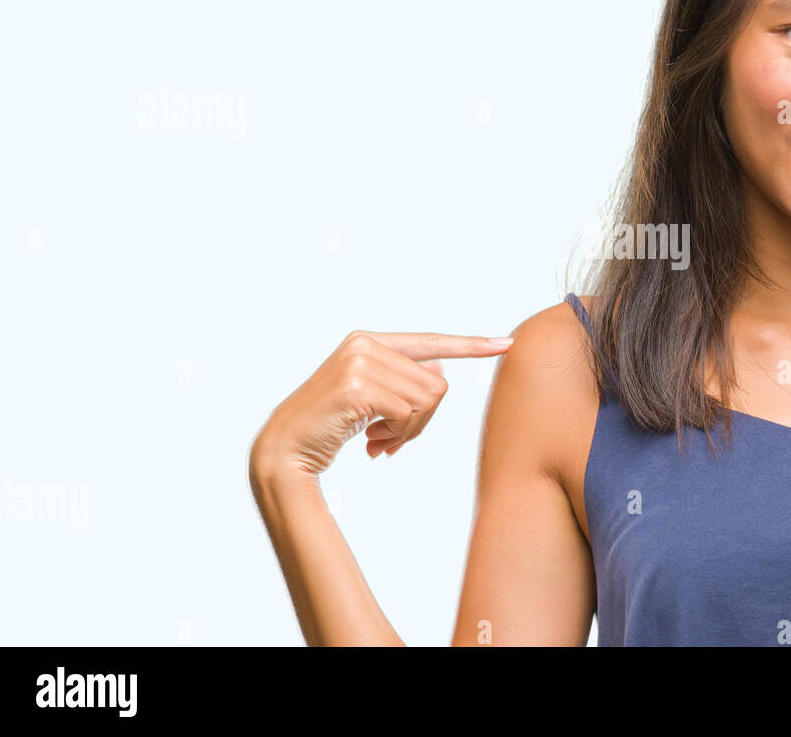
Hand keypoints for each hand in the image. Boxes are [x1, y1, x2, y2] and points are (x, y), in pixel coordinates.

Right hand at [251, 330, 513, 477]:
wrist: (285, 450)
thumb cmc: (329, 428)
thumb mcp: (368, 398)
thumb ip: (401, 381)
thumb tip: (439, 375)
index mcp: (369, 340)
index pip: (431, 342)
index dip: (471, 345)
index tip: (506, 343)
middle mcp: (365, 343)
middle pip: (436, 382)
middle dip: (423, 420)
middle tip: (391, 440)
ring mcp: (360, 361)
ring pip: (427, 399)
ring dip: (410, 431)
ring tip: (379, 442)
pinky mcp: (357, 385)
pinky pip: (409, 412)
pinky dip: (398, 436)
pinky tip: (371, 445)